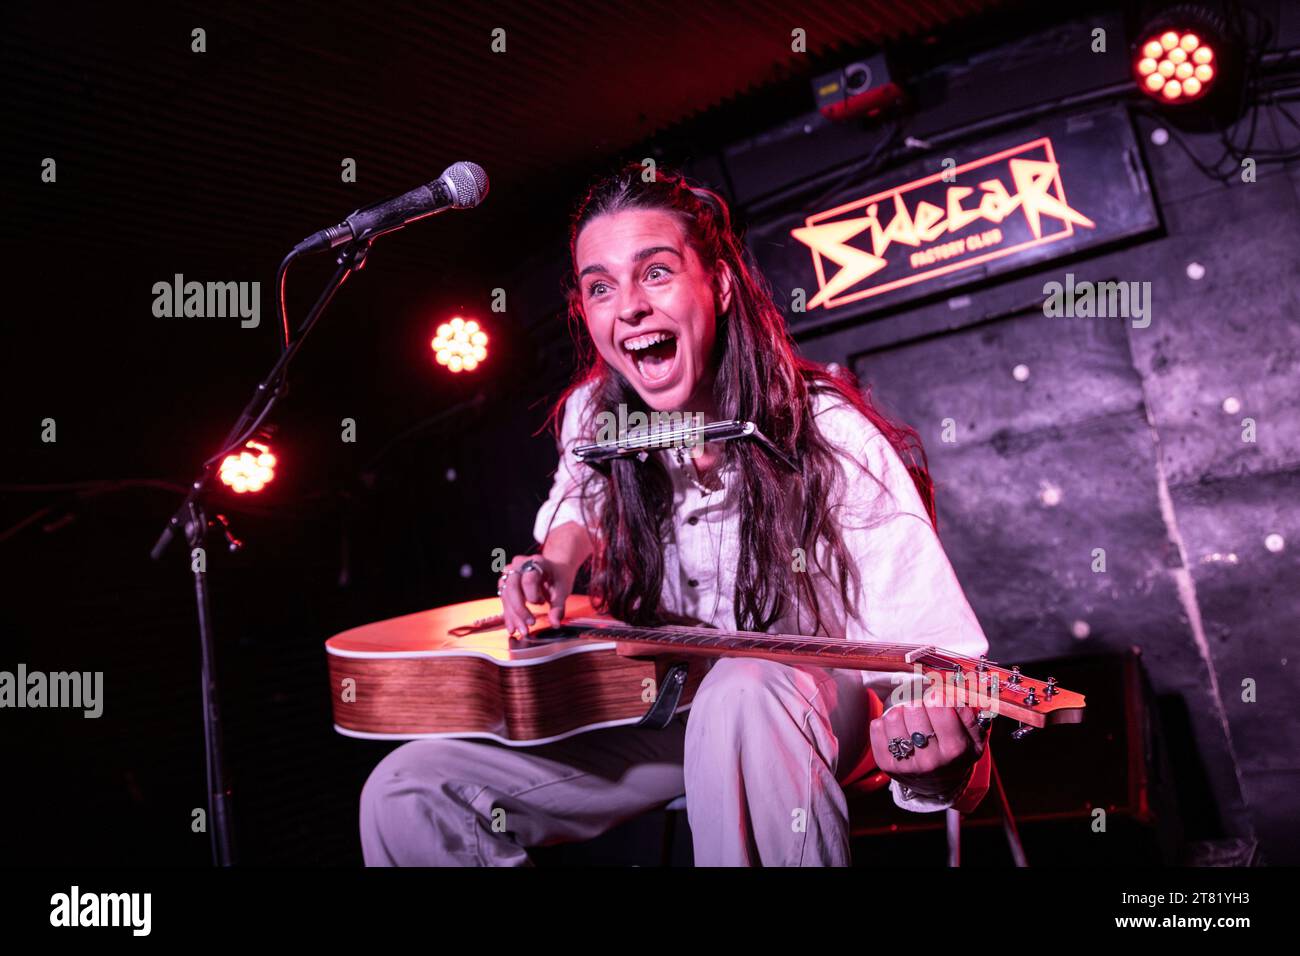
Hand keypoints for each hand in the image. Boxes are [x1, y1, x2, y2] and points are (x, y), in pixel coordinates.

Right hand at [498, 554, 574, 636]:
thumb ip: (558, 607)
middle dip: (519, 609)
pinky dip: (508, 615)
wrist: (553, 570)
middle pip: (512, 587)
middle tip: (529, 624)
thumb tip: (555, 624)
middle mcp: (520, 564)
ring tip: (522, 630)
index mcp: (536, 562)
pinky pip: (503, 599)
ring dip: (512, 615)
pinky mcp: (506, 583)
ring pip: (506, 594)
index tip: (542, 603)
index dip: (533, 595)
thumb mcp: (562, 590)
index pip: (528, 579)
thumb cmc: (558, 577)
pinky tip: (512, 628)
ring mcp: (510, 573)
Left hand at [868, 702, 986, 798]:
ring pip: (893, 717)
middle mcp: (930, 760)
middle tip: (922, 708)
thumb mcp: (974, 737)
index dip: (936, 697)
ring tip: (909, 718)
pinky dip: (885, 722)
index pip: (939, 707)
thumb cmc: (957, 754)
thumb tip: (950, 693)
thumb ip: (967, 714)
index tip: (935, 698)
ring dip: (900, 711)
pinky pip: (877, 727)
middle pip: (914, 709)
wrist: (940, 783)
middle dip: (917, 702)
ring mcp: (906, 763)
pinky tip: (898, 727)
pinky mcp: (887, 764)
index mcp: (955, 749)